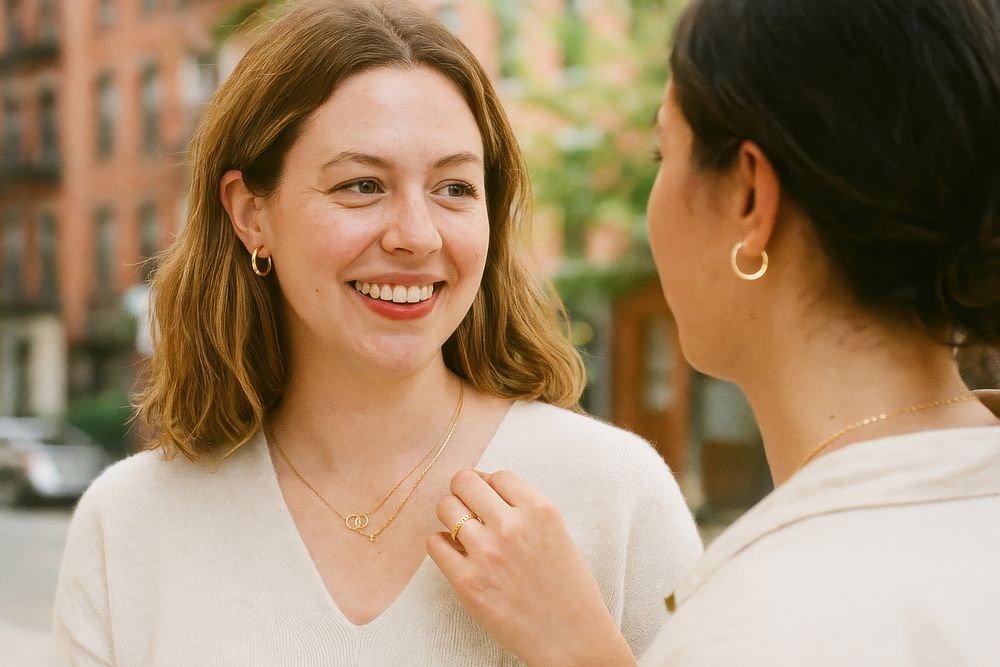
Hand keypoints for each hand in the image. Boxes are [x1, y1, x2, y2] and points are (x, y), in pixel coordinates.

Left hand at [427, 469, 635, 666]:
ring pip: (445, 507)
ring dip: (450, 516)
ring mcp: (487, 553)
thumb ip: (525, 511)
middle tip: (467, 508)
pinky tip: (456, 555)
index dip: (489, 485)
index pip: (498, 475)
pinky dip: (441, 545)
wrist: (572, 639)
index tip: (488, 499)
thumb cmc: (568, 589)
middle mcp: (512, 526)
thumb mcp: (557, 535)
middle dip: (462, 491)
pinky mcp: (468, 582)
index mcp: (540, 511)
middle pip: (465, 481)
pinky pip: (434, 543)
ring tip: (461, 532)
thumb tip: (486, 490)